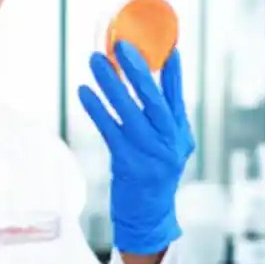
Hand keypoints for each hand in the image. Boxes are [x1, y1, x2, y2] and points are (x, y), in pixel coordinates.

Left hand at [78, 41, 194, 254]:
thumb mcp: (171, 149)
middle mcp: (168, 142)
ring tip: (95, 61)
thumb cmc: (155, 177)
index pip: (177, 97)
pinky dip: (96, 109)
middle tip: (122, 45)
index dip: (173, 72)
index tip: (168, 46)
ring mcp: (149, 154)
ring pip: (128, 112)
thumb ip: (167, 122)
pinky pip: (110, 130)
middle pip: (154, 100)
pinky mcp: (128, 164)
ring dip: (111, 84)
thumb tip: (156, 87)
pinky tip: (84, 92)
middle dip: (138, 70)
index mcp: (180, 134)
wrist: (149, 218)